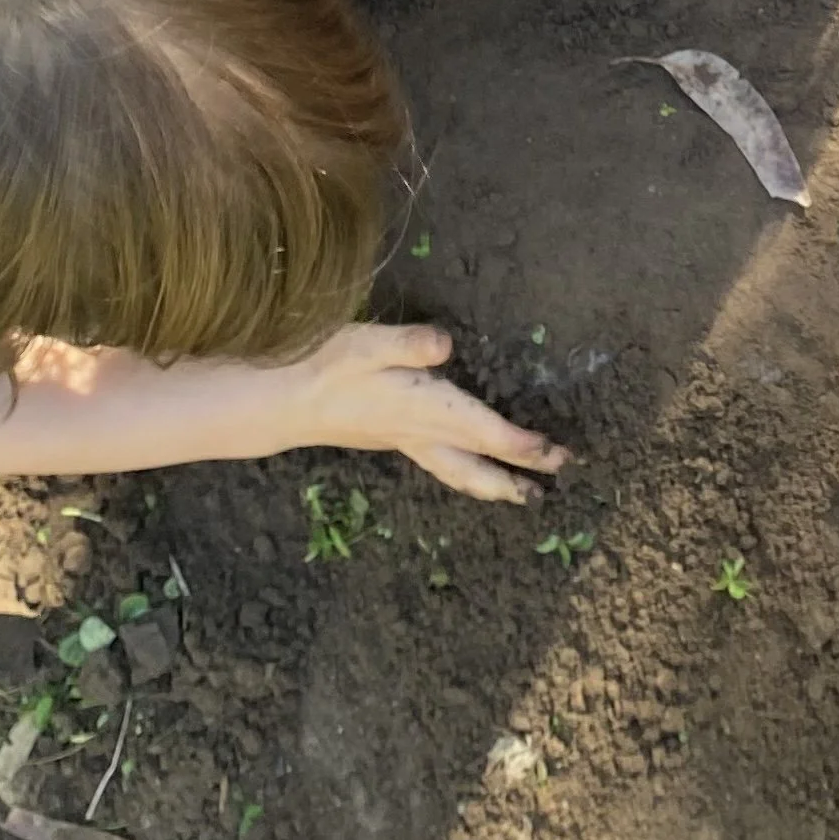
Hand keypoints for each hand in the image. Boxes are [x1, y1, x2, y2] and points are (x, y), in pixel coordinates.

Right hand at [262, 321, 568, 503]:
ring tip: (522, 496)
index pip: (483, 432)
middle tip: (552, 487)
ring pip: (459, 472)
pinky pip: (443, 465)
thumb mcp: (364, 343)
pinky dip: (467, 473)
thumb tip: (446, 346)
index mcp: (423, 409)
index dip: (520, 445)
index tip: (554, 455)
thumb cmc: (323, 367)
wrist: (283, 401)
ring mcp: (407, 442)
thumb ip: (406, 343)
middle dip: (515, 478)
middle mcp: (421, 433)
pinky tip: (471, 469)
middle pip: (476, 466)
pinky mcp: (395, 439)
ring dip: (493, 485)